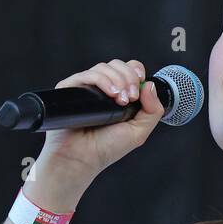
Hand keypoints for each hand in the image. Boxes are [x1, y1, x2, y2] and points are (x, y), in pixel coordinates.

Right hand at [39, 57, 165, 178]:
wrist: (82, 159)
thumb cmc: (106, 148)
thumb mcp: (139, 131)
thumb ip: (152, 110)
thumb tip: (149, 85)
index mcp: (117, 96)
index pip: (128, 70)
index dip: (135, 71)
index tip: (140, 82)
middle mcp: (102, 90)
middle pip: (117, 65)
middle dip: (128, 78)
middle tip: (130, 98)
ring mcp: (86, 88)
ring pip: (103, 67)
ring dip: (117, 80)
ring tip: (121, 101)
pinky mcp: (70, 89)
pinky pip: (87, 75)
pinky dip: (102, 80)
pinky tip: (110, 94)